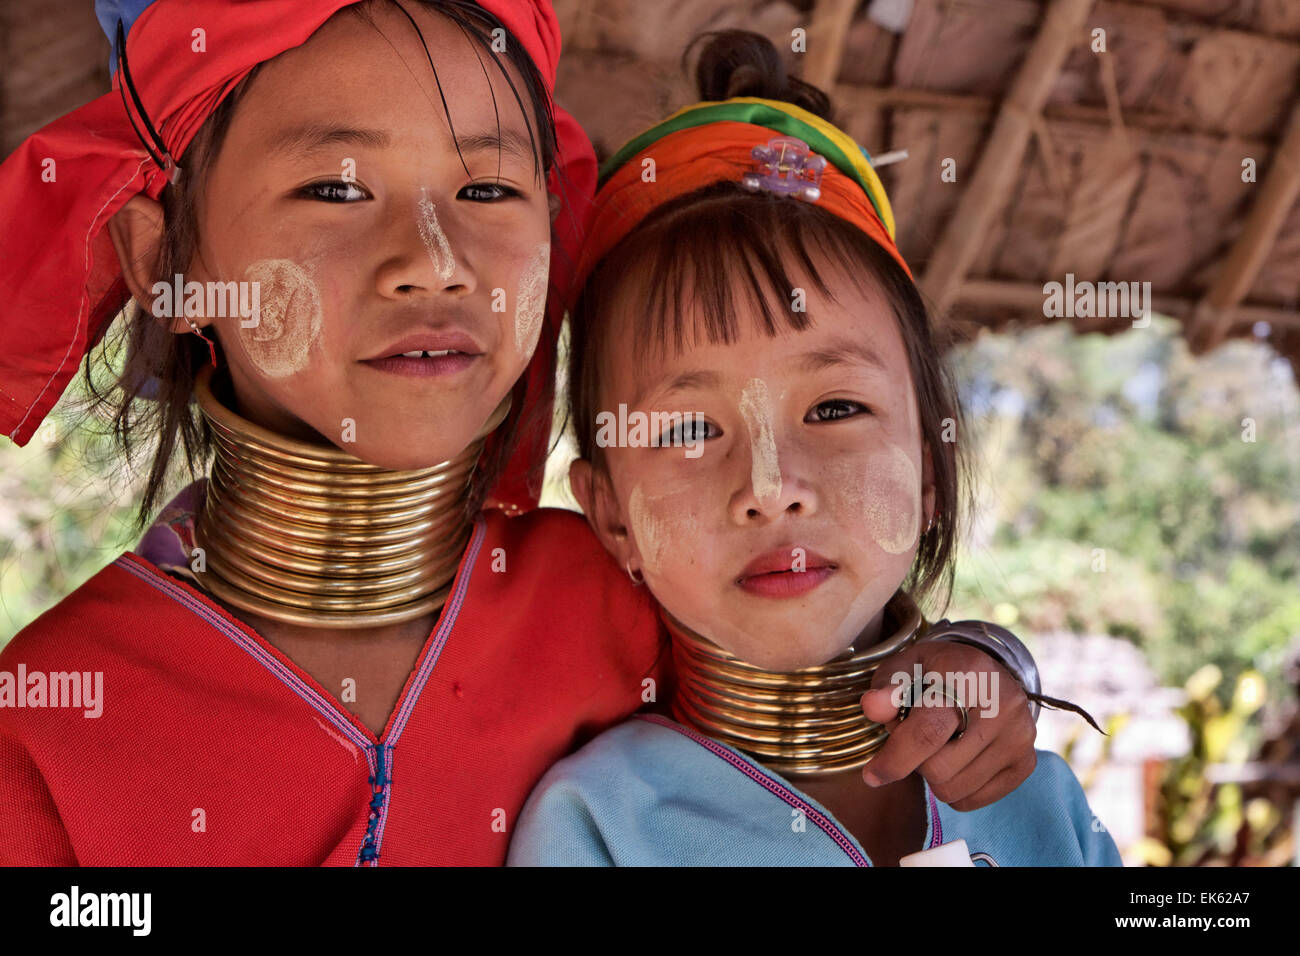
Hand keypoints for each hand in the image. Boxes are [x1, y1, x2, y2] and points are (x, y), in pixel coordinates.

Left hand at [860, 639, 1035, 810]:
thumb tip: (872, 708)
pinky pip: (973, 800)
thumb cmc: (939, 671)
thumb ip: (887, 686)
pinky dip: (954, 787)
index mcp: (970, 676)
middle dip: (915, 760)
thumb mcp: (908, 666)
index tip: (872, 775)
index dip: (895, 758)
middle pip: (938, 769)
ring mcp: (1020, 737)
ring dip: (934, 775)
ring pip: (954, 790)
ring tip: (938, 745)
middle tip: (916, 737)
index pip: (928, 732)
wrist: (989, 673)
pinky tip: (956, 758)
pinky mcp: (1025, 763)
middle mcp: (1004, 707)